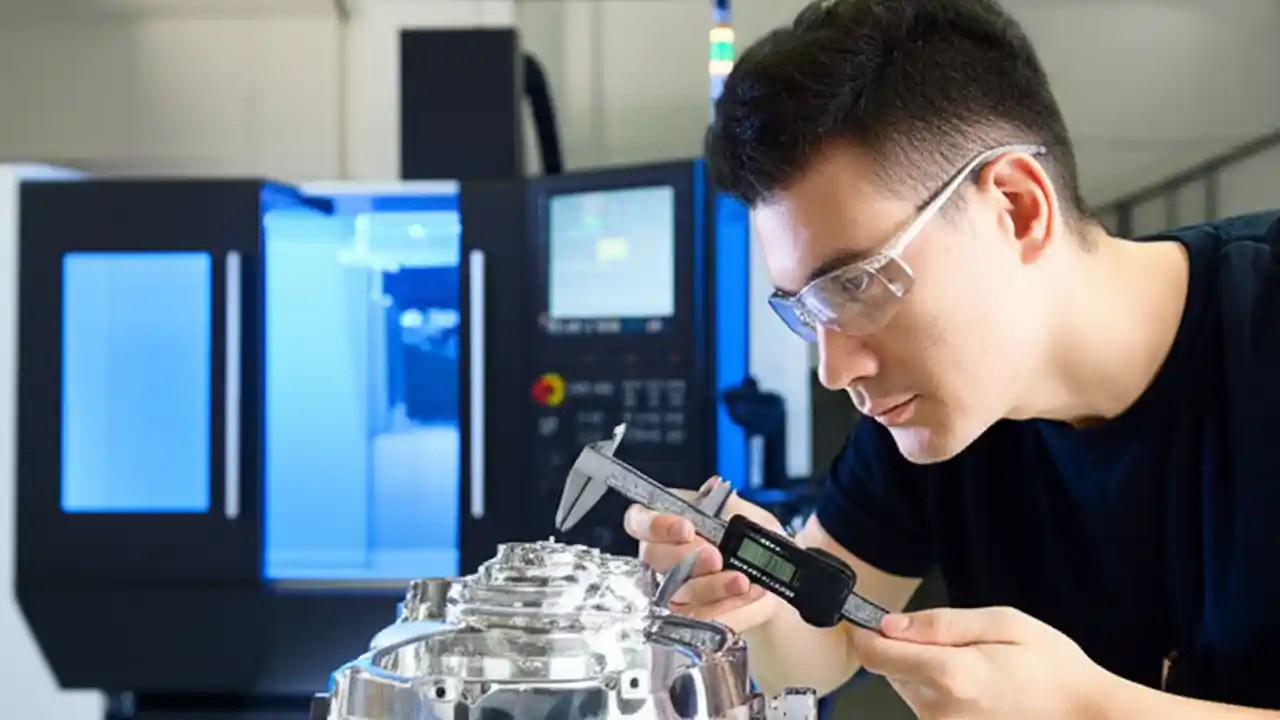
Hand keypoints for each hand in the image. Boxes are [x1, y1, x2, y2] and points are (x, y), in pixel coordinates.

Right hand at [623, 477, 784, 632]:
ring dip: (711, 585)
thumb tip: (713, 489)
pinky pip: (697, 613)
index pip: (640, 521)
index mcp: (669, 520)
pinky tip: (746, 591)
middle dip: (686, 557)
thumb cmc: (755, 541)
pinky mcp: (687, 615)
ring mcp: (671, 587)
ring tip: (742, 579)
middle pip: (654, 556)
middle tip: (715, 556)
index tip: (686, 528)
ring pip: (676, 589)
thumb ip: (729, 504)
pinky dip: (724, 602)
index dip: (656, 525)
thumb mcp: (748, 515)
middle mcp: (663, 554)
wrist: (775, 578)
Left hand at [852, 606, 1118, 719]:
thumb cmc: (1054, 669)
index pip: (875, 656)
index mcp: (951, 674)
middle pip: (892, 673)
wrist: (1089, 717)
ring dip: (928, 676)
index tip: (865, 623)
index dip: (864, 635)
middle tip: (954, 644)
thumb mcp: (1003, 624)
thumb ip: (941, 624)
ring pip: (911, 693)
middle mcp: (940, 710)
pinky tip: (980, 692)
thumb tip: (891, 626)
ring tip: (977, 670)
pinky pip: (932, 712)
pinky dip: (944, 697)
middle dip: (907, 652)